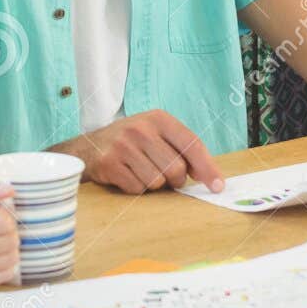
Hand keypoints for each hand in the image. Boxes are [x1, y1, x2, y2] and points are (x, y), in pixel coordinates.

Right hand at [65, 110, 224, 194]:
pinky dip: (136, 188)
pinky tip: (127, 175)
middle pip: (176, 168)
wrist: (88, 146)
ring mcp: (123, 146)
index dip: (207, 168)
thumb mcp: (157, 134)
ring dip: (153, 184)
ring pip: (157, 182)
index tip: (217, 186)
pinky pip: (137, 189)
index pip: (192, 144)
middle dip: (175, 179)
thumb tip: (210, 177)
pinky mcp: (109, 164)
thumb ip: (183, 149)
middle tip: (164, 174)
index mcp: (159, 118)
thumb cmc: (132, 142)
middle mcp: (141, 129)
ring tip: (141, 171)